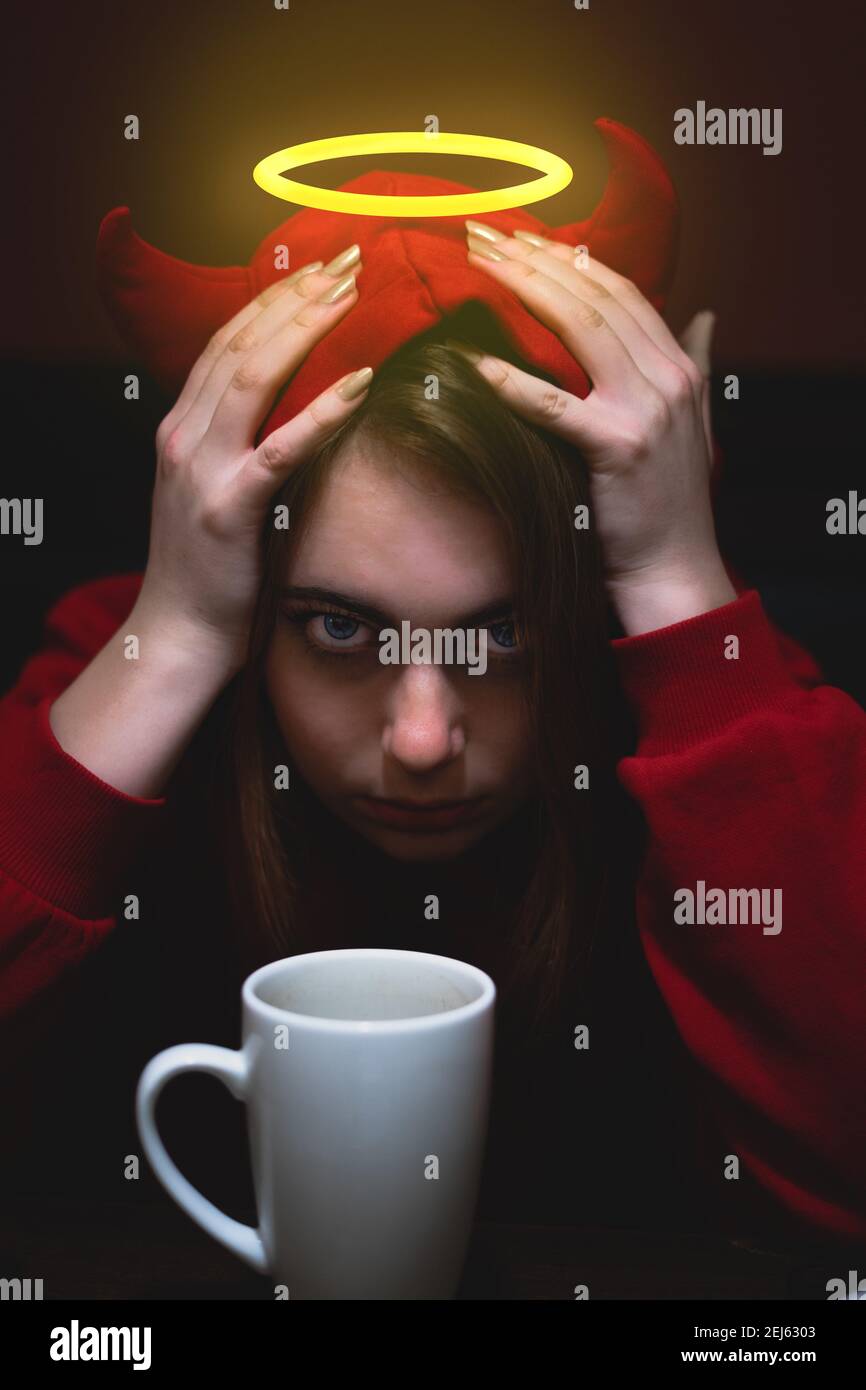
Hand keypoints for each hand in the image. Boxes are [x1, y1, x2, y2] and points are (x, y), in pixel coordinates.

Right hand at [136, 255, 371, 671]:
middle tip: (349, 260)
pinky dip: (321, 412)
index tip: (320, 266)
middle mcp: (184, 437)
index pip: (226, 341)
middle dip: (295, 296)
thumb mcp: (211, 487)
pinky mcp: (230, 510)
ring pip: (252, 379)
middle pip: (240, 345)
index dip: (273, 299)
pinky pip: (279, 449)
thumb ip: (235, 442)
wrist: (180, 631)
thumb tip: (290, 403)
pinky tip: (360, 382)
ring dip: (305, 330)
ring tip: (352, 296)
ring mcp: (202, 471)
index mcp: (181, 427)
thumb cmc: (209, 565)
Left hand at [458, 223, 734, 633]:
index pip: (622, 292)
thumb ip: (695, 363)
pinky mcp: (617, 448)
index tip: (523, 237)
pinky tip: (474, 362)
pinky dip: (512, 381)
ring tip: (480, 266)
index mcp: (678, 367)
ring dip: (526, 290)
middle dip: (539, 260)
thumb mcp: (694, 423)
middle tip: (486, 235)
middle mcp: (666, 379)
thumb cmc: (670, 501)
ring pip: (582, 330)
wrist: (672, 565)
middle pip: (597, 299)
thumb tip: (706, 316)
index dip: (571, 259)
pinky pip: (555, 405)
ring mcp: (645, 412)